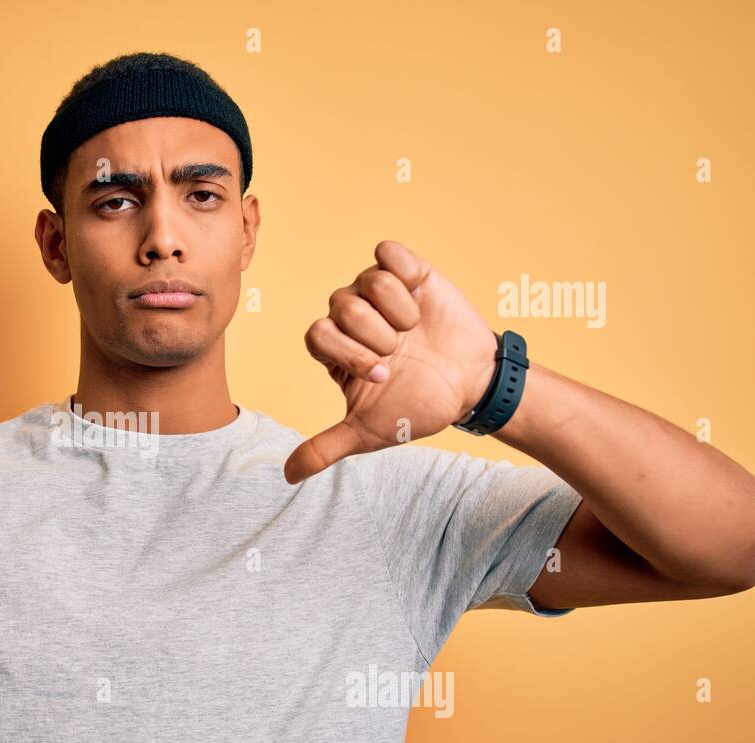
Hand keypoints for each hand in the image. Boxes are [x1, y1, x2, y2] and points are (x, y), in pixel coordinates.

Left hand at [283, 240, 499, 483]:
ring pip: (366, 280)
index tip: (381, 374)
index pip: (317, 334)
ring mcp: (379, 293)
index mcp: (335, 348)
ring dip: (395, 310)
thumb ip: (325, 447)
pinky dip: (403, 274)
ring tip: (415, 330)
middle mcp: (351, 316)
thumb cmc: (417, 407)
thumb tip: (287, 476)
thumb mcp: (368, 432)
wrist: (470, 387)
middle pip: (341, 305)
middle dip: (375, 335)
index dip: (348, 353)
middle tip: (400, 353)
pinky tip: (419, 298)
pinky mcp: (409, 272)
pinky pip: (388, 252)